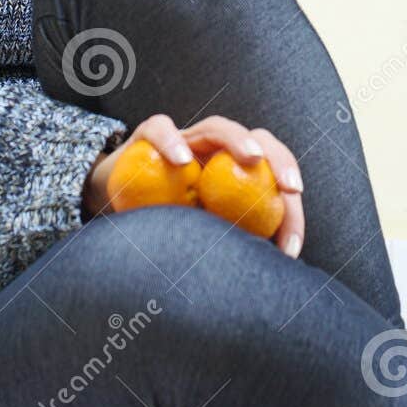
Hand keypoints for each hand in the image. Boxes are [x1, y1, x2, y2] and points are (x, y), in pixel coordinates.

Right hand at [81, 112, 305, 257]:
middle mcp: (216, 151)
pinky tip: (182, 161)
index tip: (292, 244)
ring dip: (238, 139)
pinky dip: (172, 141)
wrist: (114, 200)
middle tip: (291, 189)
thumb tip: (270, 279)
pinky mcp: (148, 135)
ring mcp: (185, 139)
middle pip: (259, 141)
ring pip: (218, 126)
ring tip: (252, 157)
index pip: (274, 176)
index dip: (289, 206)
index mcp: (237, 173)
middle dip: (280, 160)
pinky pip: (161, 129)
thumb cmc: (164, 221)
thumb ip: (232, 244)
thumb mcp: (202, 235)